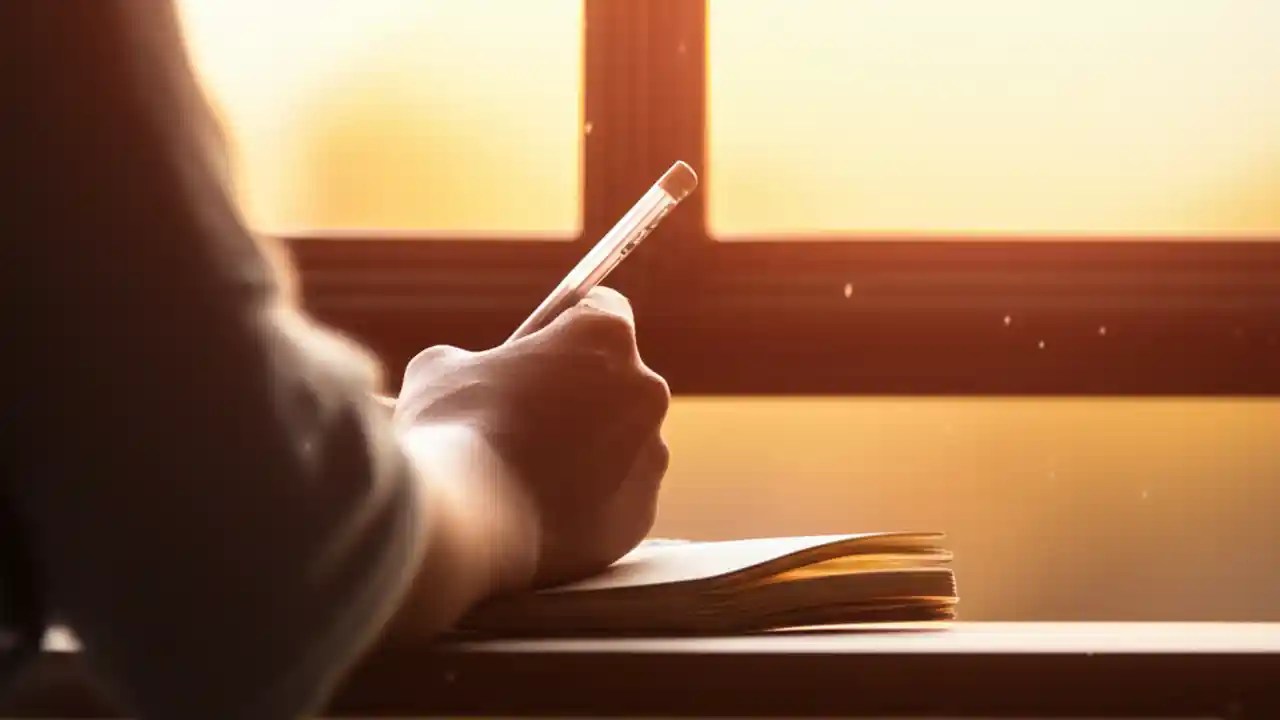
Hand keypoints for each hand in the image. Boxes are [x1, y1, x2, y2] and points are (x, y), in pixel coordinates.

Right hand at [394, 287, 670, 588]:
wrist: (467, 524)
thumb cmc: (453, 431)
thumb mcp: (440, 368)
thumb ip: (475, 360)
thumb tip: (474, 376)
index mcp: (605, 337)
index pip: (604, 310)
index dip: (569, 327)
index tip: (546, 347)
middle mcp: (645, 390)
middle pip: (617, 382)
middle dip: (580, 396)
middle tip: (526, 420)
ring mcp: (651, 457)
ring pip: (622, 446)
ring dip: (587, 453)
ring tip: (528, 476)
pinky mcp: (641, 515)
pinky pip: (617, 500)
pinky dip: (588, 505)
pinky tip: (542, 514)